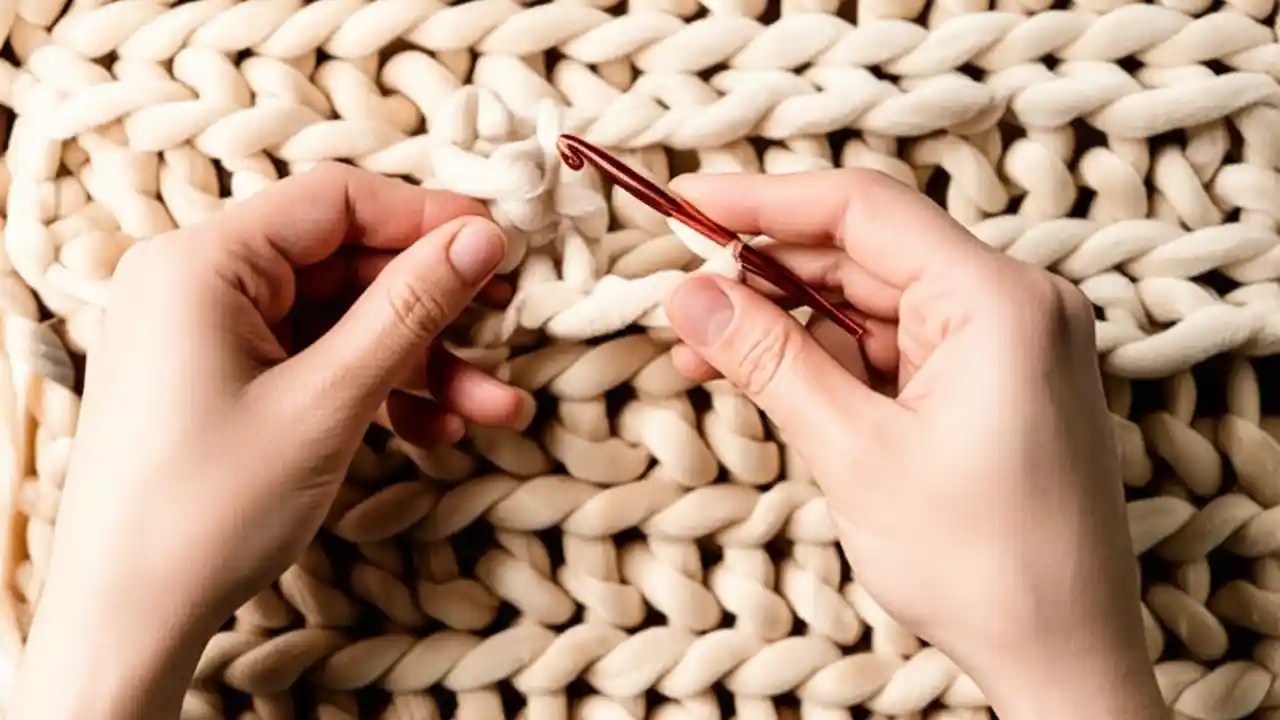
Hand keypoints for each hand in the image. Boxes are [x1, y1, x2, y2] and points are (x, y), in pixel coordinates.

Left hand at [12, 163, 529, 718]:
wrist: (130, 620)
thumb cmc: (207, 509)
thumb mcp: (327, 401)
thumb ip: (409, 309)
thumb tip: (484, 239)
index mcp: (203, 262)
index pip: (336, 201)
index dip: (428, 218)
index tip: (503, 246)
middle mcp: (202, 282)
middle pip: (347, 262)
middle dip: (434, 308)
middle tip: (507, 324)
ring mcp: (213, 334)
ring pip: (344, 320)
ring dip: (421, 361)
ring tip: (493, 408)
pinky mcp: (228, 379)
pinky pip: (320, 360)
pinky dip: (378, 388)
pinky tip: (433, 429)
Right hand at [661, 170, 1166, 719]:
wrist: (1061, 657)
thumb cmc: (983, 565)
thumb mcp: (854, 454)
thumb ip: (769, 360)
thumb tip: (689, 297)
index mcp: (998, 302)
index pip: (863, 211)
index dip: (764, 201)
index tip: (687, 203)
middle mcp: (1013, 306)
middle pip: (864, 255)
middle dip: (766, 277)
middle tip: (683, 297)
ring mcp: (1007, 346)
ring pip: (872, 305)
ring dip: (790, 327)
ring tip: (705, 355)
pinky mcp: (992, 384)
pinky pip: (894, 349)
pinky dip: (830, 363)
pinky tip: (767, 379)